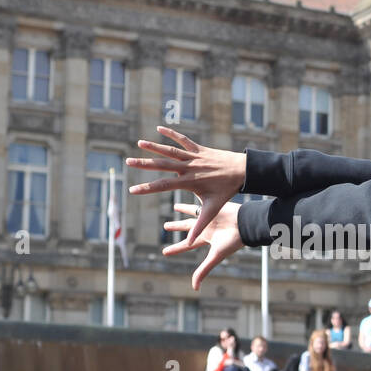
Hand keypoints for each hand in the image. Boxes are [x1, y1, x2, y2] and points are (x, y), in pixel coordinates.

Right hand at [127, 127, 246, 246]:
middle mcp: (189, 167)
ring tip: (139, 143)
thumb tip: (190, 242)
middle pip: (162, 165)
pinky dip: (171, 134)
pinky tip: (159, 128)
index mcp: (189, 182)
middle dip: (144, 164)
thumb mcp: (212, 209)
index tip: (132, 190)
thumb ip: (199, 225)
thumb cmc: (227, 191)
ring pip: (170, 150)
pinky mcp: (199, 149)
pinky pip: (183, 140)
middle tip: (128, 161)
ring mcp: (194, 157)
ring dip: (154, 146)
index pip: (163, 185)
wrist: (242, 171)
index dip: (146, 188)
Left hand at [161, 201, 243, 291]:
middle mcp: (205, 227)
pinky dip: (194, 197)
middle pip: (187, 228)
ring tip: (175, 206)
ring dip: (183, 210)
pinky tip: (188, 189)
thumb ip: (204, 270)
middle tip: (165, 226)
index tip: (164, 252)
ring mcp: (208, 216)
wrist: (246, 224)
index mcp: (205, 239)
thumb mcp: (216, 256)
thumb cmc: (232, 241)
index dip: (175, 249)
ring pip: (192, 212)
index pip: (186, 245)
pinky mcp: (212, 205)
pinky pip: (200, 200)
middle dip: (176, 227)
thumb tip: (194, 288)